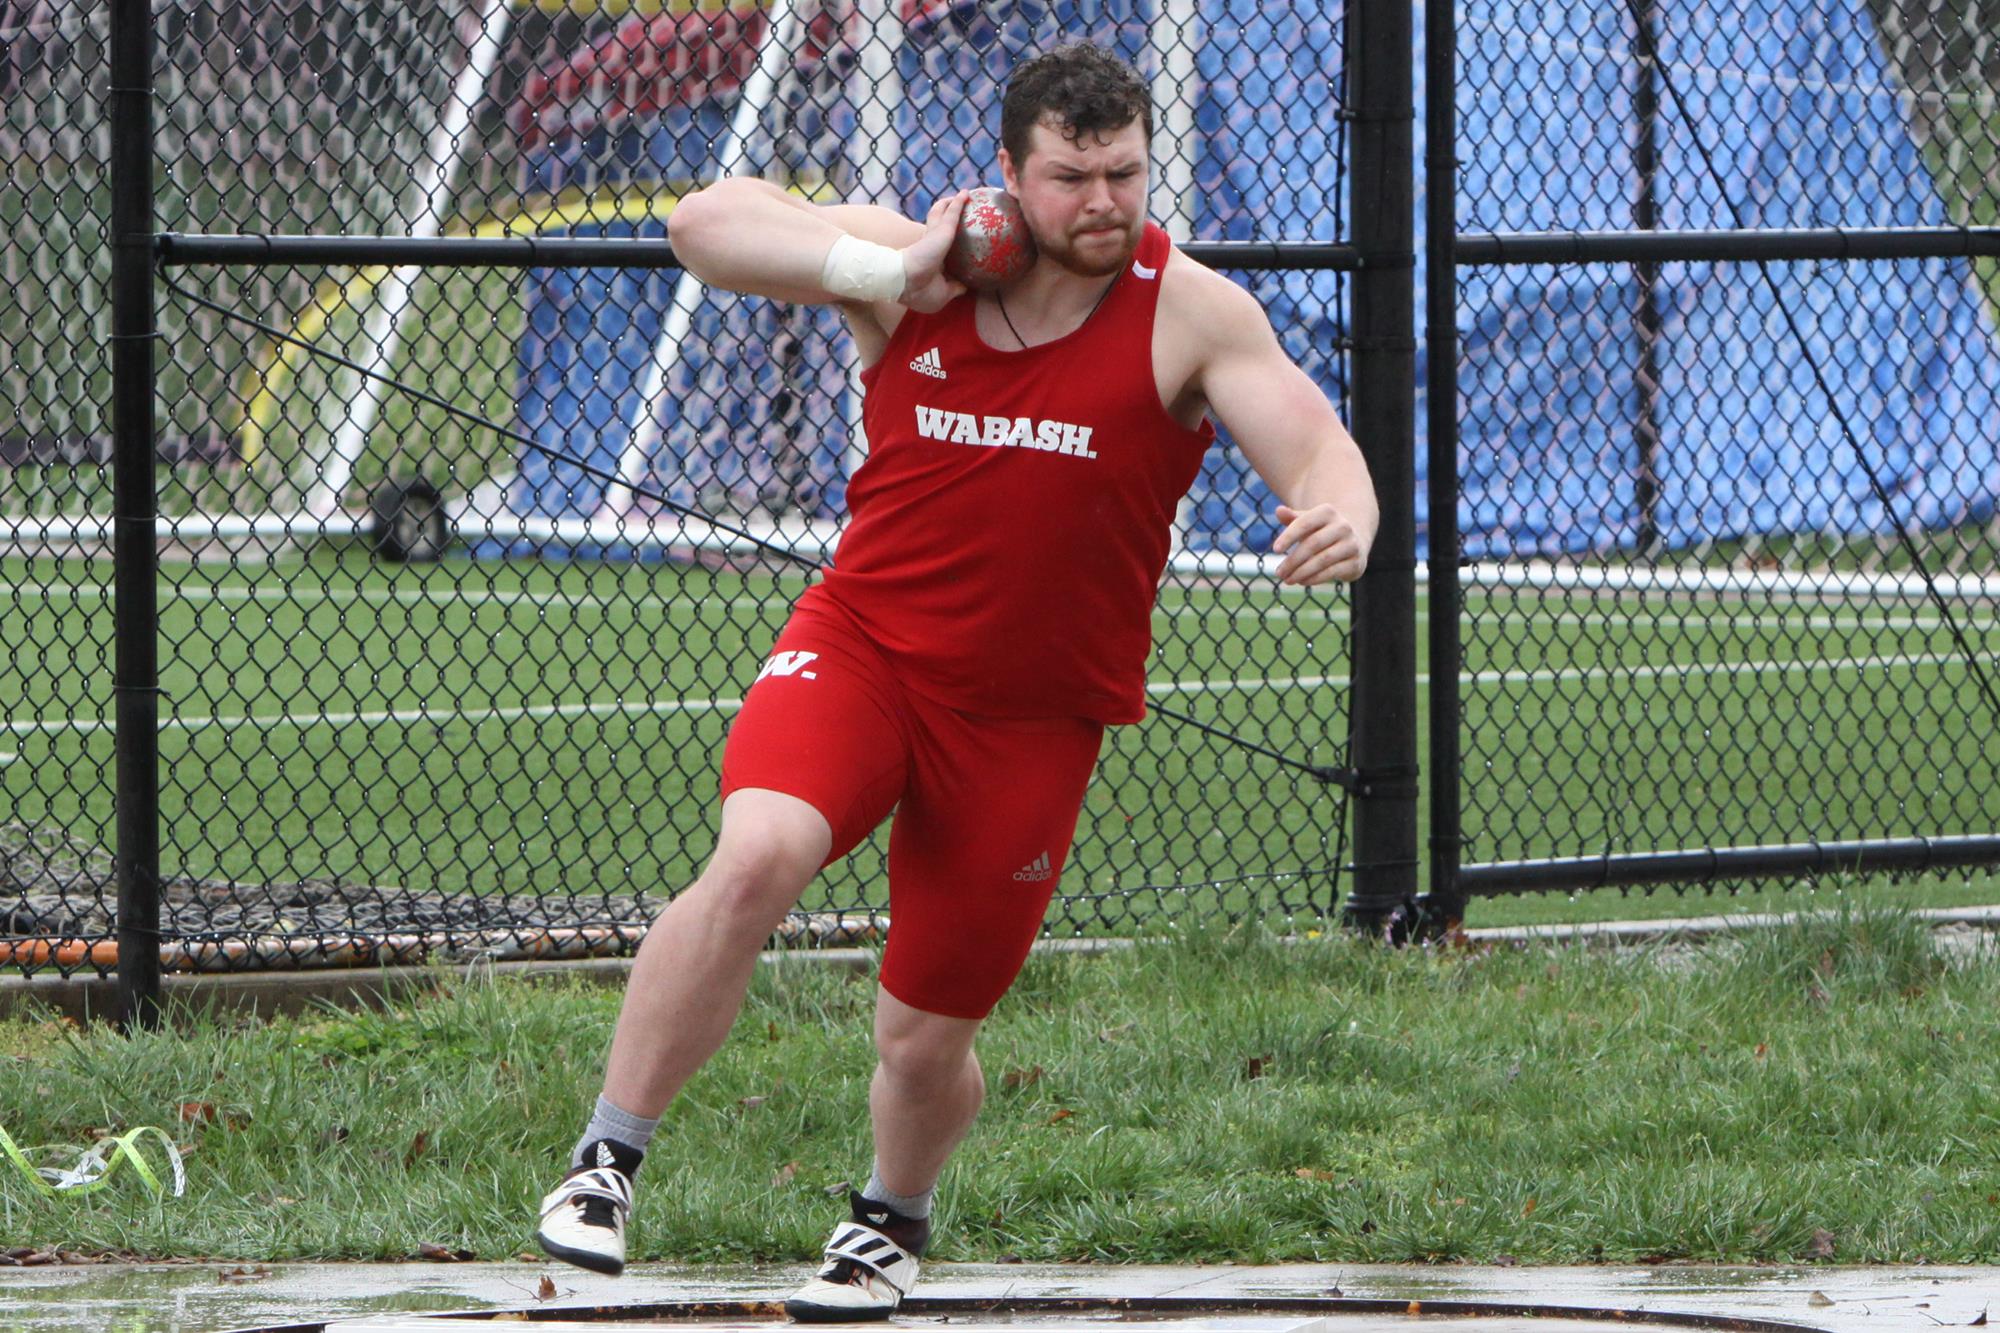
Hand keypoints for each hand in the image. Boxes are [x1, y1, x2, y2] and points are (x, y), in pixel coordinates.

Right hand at [897, 191, 970, 312]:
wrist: (907, 280)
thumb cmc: (922, 291)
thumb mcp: (943, 294)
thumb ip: (954, 289)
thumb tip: (965, 287)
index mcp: (932, 261)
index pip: (943, 251)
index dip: (951, 248)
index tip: (962, 247)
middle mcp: (932, 245)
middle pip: (942, 227)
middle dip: (948, 218)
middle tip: (961, 214)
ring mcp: (935, 235)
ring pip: (944, 215)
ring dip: (951, 206)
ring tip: (962, 197)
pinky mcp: (943, 229)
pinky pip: (953, 213)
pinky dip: (959, 203)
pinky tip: (967, 193)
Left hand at [1271, 503, 1365, 585]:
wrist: (1354, 540)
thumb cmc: (1322, 531)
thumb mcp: (1307, 521)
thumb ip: (1292, 518)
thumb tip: (1279, 511)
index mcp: (1327, 512)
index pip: (1304, 523)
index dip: (1289, 536)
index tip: (1275, 549)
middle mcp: (1343, 526)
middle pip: (1313, 544)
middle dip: (1293, 560)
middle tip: (1278, 573)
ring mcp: (1351, 544)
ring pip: (1323, 560)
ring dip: (1302, 572)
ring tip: (1287, 580)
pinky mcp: (1356, 562)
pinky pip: (1332, 572)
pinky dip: (1315, 578)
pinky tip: (1302, 582)